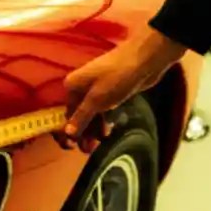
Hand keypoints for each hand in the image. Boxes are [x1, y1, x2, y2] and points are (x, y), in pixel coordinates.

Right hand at [61, 27, 188, 150]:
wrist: (144, 60)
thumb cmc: (117, 77)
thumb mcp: (97, 100)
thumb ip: (81, 117)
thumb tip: (67, 133)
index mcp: (72, 86)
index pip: (66, 114)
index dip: (68, 131)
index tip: (72, 147)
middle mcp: (81, 88)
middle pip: (78, 115)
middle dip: (82, 133)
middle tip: (88, 150)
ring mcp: (96, 90)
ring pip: (91, 114)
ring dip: (93, 129)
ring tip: (99, 144)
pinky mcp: (110, 92)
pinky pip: (102, 111)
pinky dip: (103, 122)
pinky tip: (107, 132)